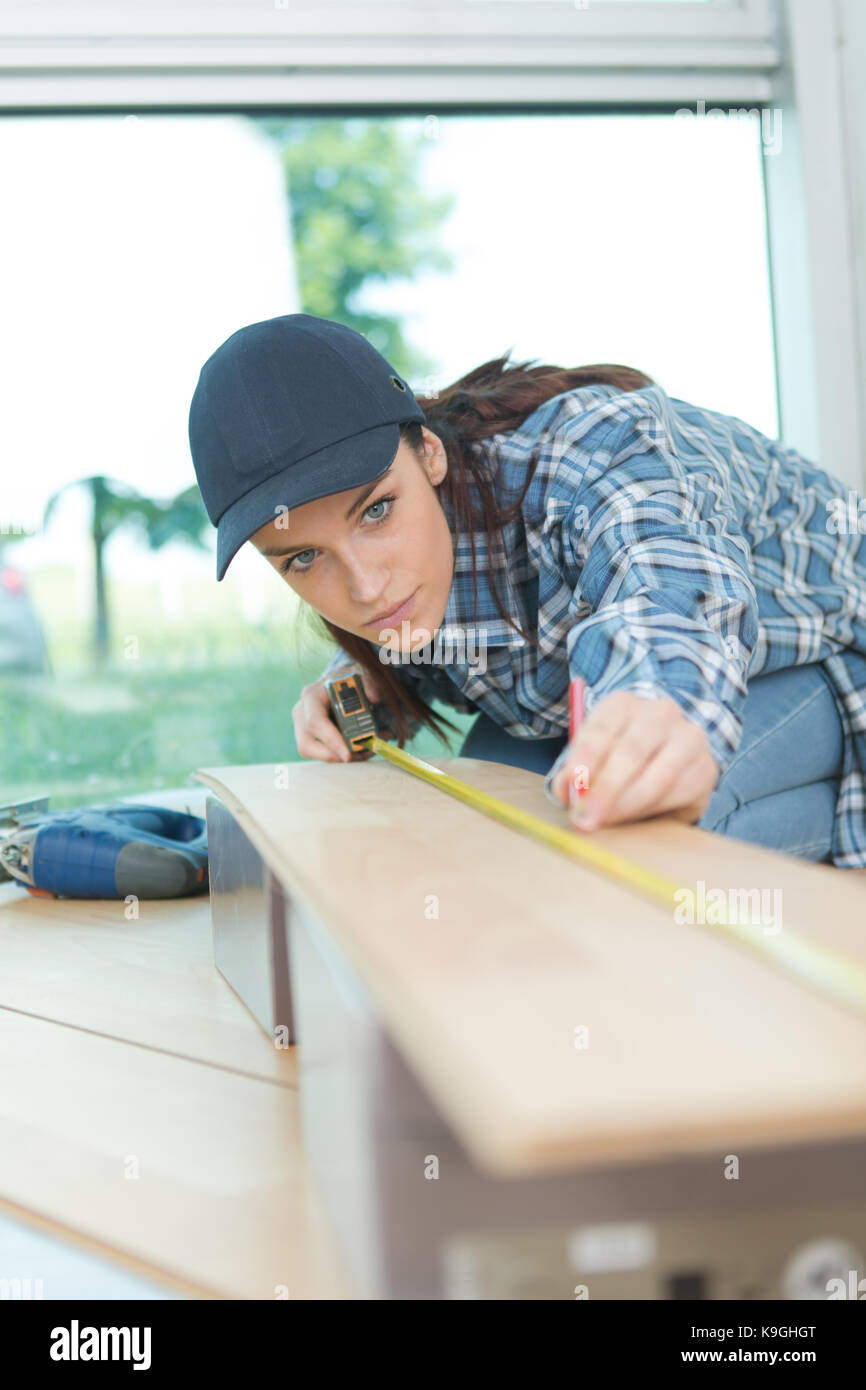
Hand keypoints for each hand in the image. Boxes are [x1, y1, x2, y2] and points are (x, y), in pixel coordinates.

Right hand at [292, 665, 385, 763]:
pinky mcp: (310, 739)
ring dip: (340, 758)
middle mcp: (302, 712)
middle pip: (307, 744)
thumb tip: (374, 695)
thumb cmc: (349, 681)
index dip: (331, 740)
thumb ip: (370, 682)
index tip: (348, 755)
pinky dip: (342, 756)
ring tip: (365, 751)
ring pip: (314, 753)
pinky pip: (322, 754)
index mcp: (312, 695)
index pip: (315, 722)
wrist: (343, 685)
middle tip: (359, 756)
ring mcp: (302, 727)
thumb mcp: (362, 675)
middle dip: (335, 754)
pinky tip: (360, 750)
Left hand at [548, 690, 719, 829]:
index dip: (584, 758)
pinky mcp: (706, 766)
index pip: (601, 729)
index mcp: (622, 704)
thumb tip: (567, 792)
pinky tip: (634, 816)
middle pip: (631, 751)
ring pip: (660, 775)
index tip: (572, 786)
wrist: (668, 755)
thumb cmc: (619, 756)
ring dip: (629, 803)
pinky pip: (679, 791)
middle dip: (606, 789)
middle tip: (587, 818)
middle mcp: (659, 713)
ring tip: (607, 820)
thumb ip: (577, 773)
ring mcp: (688, 736)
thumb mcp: (593, 757)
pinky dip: (652, 808)